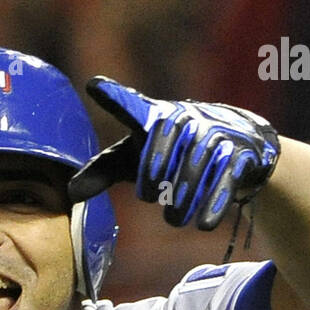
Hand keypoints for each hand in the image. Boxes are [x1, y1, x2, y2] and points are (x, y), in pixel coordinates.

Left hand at [68, 78, 279, 230]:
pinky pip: (224, 179)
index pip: (131, 107)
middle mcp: (185, 119)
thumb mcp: (136, 159)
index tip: (95, 86)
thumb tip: (70, 193)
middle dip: (155, 175)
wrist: (238, 147)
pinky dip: (213, 203)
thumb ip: (104, 171)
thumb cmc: (173, 153)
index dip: (114, 98)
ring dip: (182, 199)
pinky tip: (203, 224)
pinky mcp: (239, 154)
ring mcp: (215, 135)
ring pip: (193, 168)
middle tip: (150, 195)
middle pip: (164, 145)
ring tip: (174, 219)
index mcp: (155, 118)